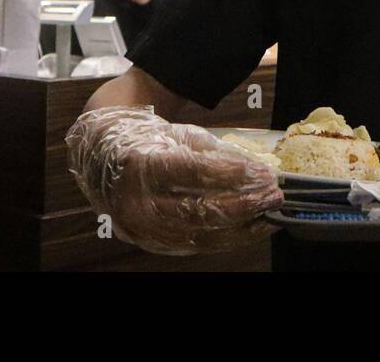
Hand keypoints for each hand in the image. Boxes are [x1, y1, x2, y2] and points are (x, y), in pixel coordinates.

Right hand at [66, 106, 283, 254]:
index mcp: (141, 164)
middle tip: (274, 192)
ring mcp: (145, 229)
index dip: (232, 173)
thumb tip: (254, 167)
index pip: (193, 172)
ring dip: (244, 224)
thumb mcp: (178, 134)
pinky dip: (229, 237)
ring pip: (204, 233)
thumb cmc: (147, 142)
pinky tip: (252, 226)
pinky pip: (199, 244)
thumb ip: (213, 151)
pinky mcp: (154, 243)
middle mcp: (139, 203)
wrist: (105, 162)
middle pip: (202, 209)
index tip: (262, 171)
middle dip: (245, 202)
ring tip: (270, 211)